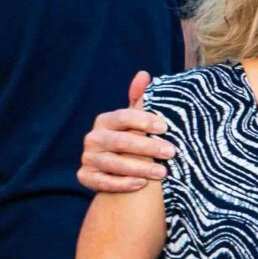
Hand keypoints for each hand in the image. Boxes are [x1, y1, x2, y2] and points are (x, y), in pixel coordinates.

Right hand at [79, 73, 170, 192]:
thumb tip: (144, 74)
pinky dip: (122, 183)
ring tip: (163, 173)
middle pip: (121, 142)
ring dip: (140, 168)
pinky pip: (102, 182)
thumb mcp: (136, 120)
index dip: (144, 121)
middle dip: (148, 147)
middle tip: (171, 152)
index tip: (166, 127)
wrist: (117, 169)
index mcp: (106, 120)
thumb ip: (140, 100)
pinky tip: (141, 184)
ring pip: (113, 163)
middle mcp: (93, 138)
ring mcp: (88, 157)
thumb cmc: (132, 138)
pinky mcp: (85, 176)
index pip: (123, 116)